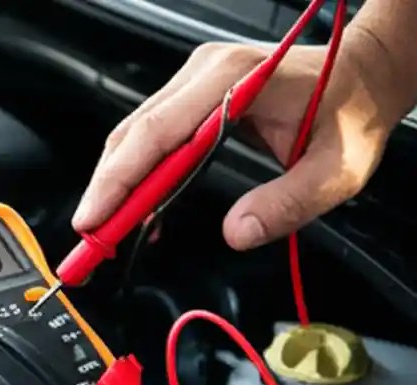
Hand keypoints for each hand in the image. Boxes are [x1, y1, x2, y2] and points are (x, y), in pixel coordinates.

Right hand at [73, 36, 410, 249]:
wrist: (364, 76)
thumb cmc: (351, 112)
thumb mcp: (337, 169)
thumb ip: (287, 203)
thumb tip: (236, 233)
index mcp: (235, 80)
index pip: (156, 133)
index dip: (118, 181)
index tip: (94, 220)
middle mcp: (205, 74)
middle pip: (133, 136)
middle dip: (106, 192)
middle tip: (88, 242)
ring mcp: (194, 82)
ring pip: (134, 137)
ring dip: (116, 186)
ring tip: (104, 233)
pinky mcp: (191, 95)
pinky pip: (150, 136)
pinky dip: (135, 175)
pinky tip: (134, 210)